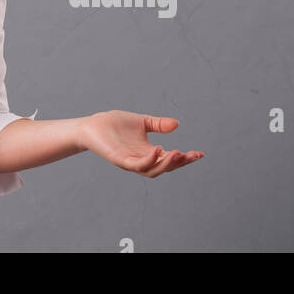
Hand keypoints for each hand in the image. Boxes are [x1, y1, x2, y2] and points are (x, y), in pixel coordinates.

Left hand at [80, 111, 204, 176]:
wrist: (92, 124)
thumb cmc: (114, 124)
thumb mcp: (141, 122)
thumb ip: (158, 124)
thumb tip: (177, 124)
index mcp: (148, 152)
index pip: (170, 159)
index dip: (185, 159)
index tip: (200, 154)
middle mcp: (141, 160)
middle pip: (165, 168)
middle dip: (180, 163)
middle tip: (193, 155)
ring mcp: (131, 162)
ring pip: (153, 171)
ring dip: (167, 164)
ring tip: (179, 154)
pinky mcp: (120, 160)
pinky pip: (137, 165)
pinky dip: (149, 160)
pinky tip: (158, 149)